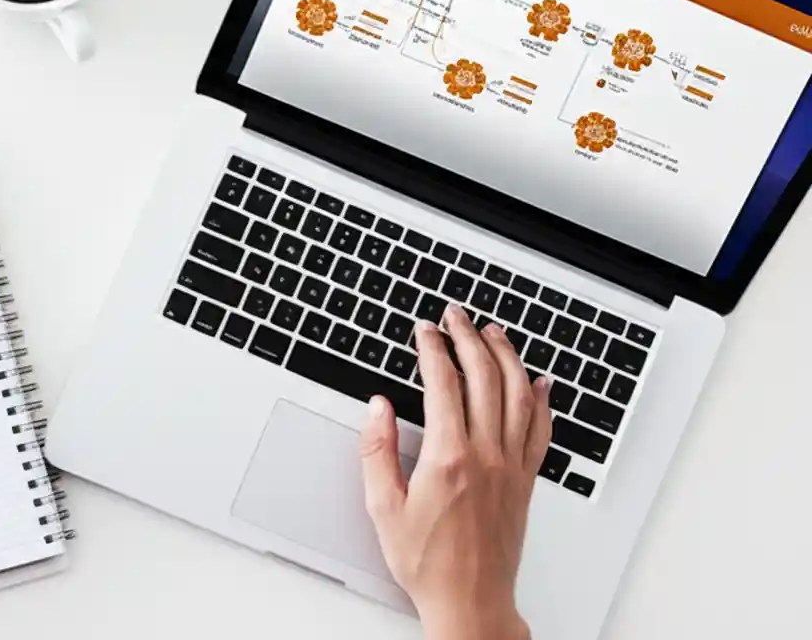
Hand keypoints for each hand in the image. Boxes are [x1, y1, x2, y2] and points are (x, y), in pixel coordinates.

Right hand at [360, 305, 551, 639]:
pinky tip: (539, 382)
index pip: (443, 384)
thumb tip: (377, 408)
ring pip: (518, 395)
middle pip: (484, 378)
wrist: (469, 601)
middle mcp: (486, 456)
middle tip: (456, 317)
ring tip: (493, 333)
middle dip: (468, 338)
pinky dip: (542, 399)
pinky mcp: (525, 481)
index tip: (425, 330)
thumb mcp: (382, 507)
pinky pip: (540, 430)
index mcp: (448, 458)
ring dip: (506, 357)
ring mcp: (511, 467)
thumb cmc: (426, 563)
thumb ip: (376, 451)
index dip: (433, 349)